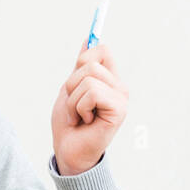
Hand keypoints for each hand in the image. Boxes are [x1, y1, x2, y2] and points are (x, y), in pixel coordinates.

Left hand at [50, 38, 129, 174]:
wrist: (68, 151)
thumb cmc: (69, 124)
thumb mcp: (70, 89)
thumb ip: (80, 67)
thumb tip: (88, 39)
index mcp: (109, 80)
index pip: (102, 50)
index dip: (83, 60)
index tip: (75, 81)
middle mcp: (119, 87)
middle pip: (90, 62)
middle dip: (71, 85)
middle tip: (75, 106)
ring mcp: (121, 98)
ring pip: (88, 78)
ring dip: (73, 100)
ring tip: (79, 115)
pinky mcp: (119, 109)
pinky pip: (92, 93)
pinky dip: (79, 108)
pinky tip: (86, 121)